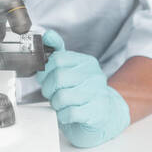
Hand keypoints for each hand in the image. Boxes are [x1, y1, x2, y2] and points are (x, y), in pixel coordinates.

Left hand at [36, 28, 129, 147]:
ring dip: (56, 104)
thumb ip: (58, 52)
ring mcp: (96, 94)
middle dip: (49, 90)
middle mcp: (94, 75)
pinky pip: (69, 113)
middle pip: (57, 78)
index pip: (57, 59)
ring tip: (62, 104)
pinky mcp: (95, 112)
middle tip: (53, 94)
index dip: (46, 71)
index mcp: (86, 62)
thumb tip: (48, 35)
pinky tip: (69, 114)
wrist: (105, 114)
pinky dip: (63, 116)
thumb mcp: (71, 69)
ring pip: (61, 97)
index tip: (47, 79)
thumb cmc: (83, 92)